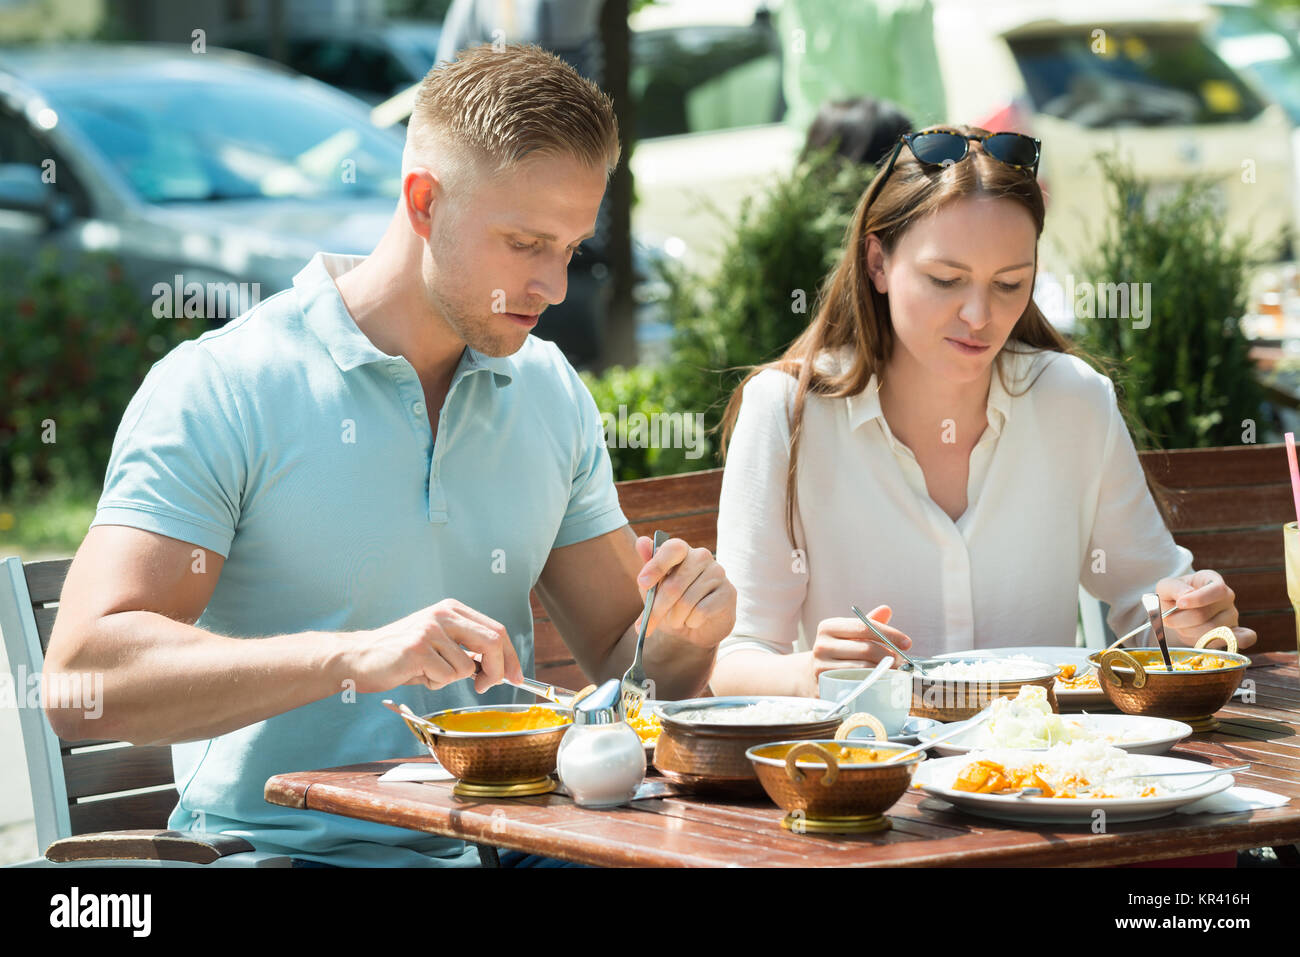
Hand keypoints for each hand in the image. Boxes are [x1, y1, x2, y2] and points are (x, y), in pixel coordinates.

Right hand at [344, 599, 523, 694]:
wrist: (359, 657)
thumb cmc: (402, 655)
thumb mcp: (439, 643)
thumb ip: (467, 649)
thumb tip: (500, 668)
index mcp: (452, 609)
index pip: (496, 630)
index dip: (510, 656)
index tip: (517, 677)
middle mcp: (443, 615)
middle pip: (492, 642)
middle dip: (498, 670)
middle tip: (487, 686)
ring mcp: (431, 630)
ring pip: (467, 667)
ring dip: (452, 680)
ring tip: (428, 673)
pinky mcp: (418, 649)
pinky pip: (445, 677)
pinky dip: (435, 684)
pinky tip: (416, 675)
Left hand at [633, 535, 736, 649]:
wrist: (700, 626)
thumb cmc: (673, 603)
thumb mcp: (655, 589)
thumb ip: (648, 568)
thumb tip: (641, 542)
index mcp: (683, 551)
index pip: (673, 548)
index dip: (656, 565)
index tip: (642, 583)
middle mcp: (702, 557)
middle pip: (674, 585)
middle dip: (657, 610)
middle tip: (647, 625)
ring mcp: (718, 573)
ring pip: (686, 602)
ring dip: (675, 618)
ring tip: (675, 620)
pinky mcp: (728, 592)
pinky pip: (701, 612)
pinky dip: (691, 621)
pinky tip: (693, 620)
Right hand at [810, 605, 911, 682]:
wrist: (810, 675)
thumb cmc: (838, 652)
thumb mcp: (849, 634)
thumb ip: (868, 623)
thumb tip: (886, 609)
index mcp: (829, 626)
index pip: (865, 626)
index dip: (889, 634)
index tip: (907, 643)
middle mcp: (822, 645)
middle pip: (867, 648)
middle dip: (890, 655)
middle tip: (903, 662)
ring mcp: (822, 666)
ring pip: (864, 667)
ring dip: (885, 670)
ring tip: (896, 671)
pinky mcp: (827, 685)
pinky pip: (857, 683)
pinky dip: (873, 682)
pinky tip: (882, 681)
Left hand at [1155, 570, 1256, 649]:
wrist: (1176, 612)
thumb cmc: (1173, 596)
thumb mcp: (1167, 587)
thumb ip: (1174, 588)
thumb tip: (1187, 595)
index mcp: (1212, 580)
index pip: (1217, 589)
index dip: (1199, 598)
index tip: (1179, 604)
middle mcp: (1226, 597)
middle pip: (1206, 614)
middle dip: (1181, 620)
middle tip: (1168, 619)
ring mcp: (1232, 616)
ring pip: (1212, 632)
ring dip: (1189, 633)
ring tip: (1181, 627)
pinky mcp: (1235, 634)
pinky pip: (1243, 639)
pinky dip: (1229, 643)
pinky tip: (1213, 640)